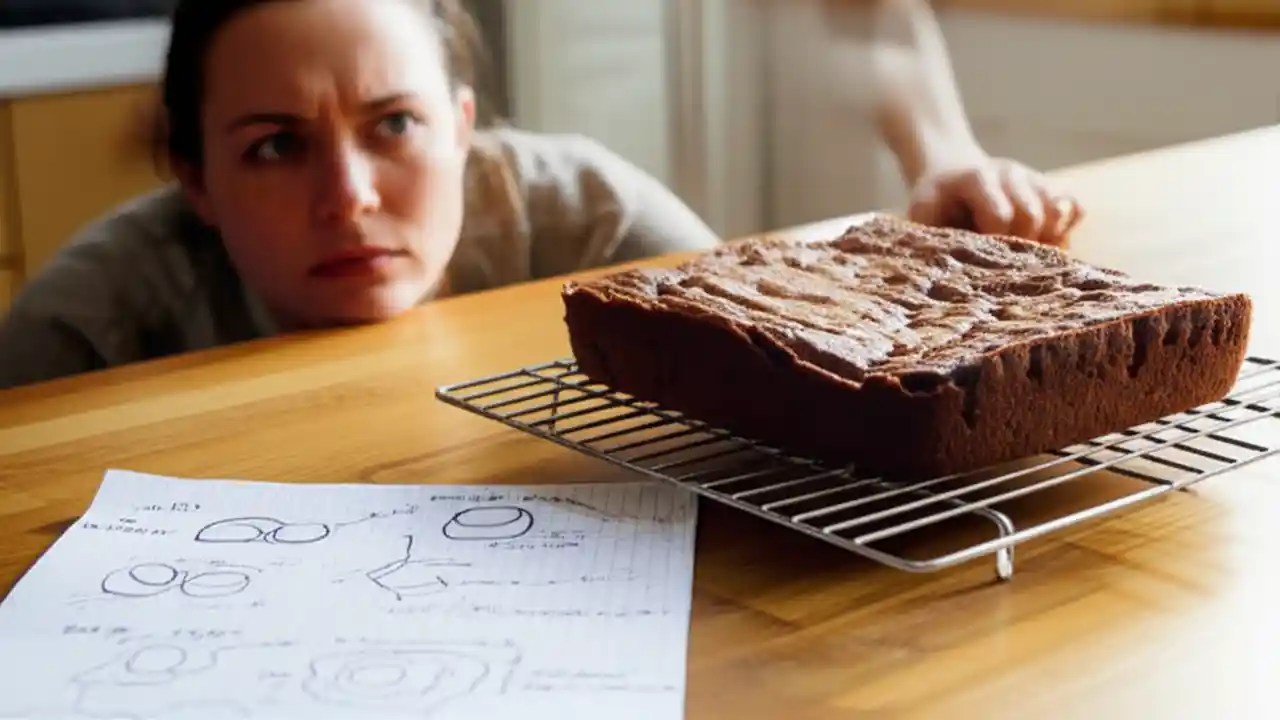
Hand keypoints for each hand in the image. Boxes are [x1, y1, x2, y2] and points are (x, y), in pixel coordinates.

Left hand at [908, 156, 1083, 244]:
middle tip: (1002, 261)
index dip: (993, 243)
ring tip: (1021, 253)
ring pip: (1059, 213)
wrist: (952, 173)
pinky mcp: (1053, 188)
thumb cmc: (937, 205)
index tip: (982, 258)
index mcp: (977, 178)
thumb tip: (954, 270)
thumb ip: (936, 237)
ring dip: (1044, 241)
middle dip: (1020, 246)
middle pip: (1033, 217)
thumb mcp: (923, 216)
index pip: (1000, 216)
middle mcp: (1011, 173)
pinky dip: (1064, 231)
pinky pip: (1075, 209)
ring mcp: (1035, 179)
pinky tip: (1042, 241)